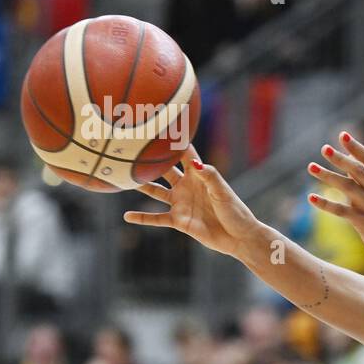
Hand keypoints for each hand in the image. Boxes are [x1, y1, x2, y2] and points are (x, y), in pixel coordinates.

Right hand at [124, 146, 261, 259]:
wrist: (239, 237)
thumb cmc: (235, 211)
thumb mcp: (222, 192)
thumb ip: (209, 176)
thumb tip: (195, 162)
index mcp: (200, 175)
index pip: (185, 154)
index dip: (174, 141)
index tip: (160, 126)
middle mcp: (187, 186)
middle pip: (165, 170)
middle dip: (151, 161)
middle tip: (132, 150)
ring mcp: (181, 203)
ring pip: (156, 191)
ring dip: (142, 185)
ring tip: (123, 177)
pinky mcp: (179, 221)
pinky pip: (157, 218)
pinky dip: (142, 218)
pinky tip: (127, 216)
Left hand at [307, 131, 363, 269]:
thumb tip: (346, 175)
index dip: (356, 147)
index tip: (343, 135)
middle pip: (358, 170)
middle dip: (341, 158)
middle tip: (324, 148)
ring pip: (348, 187)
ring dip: (328, 176)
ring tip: (311, 167)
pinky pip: (342, 211)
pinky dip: (325, 204)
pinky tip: (310, 198)